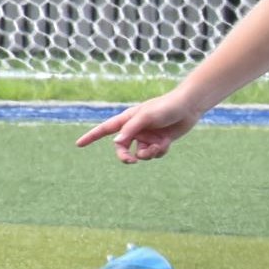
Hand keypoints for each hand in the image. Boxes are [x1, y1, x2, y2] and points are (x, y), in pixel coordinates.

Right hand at [76, 89, 205, 163]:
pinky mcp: (159, 141)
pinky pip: (154, 154)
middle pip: (122, 148)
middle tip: (131, 161)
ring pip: (140, 154)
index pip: (105, 129)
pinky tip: (166, 143)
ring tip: (158, 145)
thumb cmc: (166, 107)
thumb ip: (131, 129)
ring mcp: (148, 136)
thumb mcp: (146, 117)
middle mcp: (136, 129)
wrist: (189, 107)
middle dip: (125, 156)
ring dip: (148, 154)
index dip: (92, 137)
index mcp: (128, 119)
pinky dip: (159, 151)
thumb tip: (117, 142)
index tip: (78, 144)